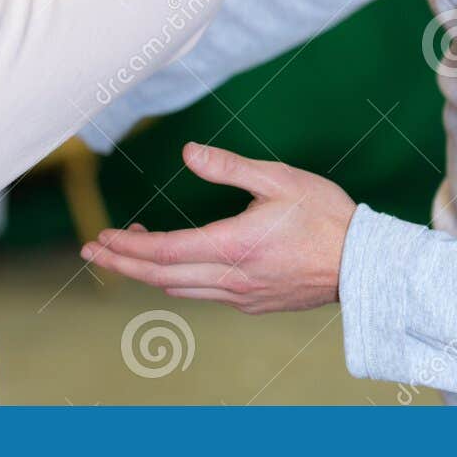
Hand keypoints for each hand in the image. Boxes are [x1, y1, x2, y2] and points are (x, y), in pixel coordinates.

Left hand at [80, 143, 356, 313]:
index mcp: (233, 246)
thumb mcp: (278, 179)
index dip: (127, 247)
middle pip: (161, 276)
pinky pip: (203, 294)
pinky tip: (172, 264)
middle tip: (92, 251)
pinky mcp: (254, 303)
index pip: (164, 253)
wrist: (365, 264)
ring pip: (179, 289)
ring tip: (125, 250)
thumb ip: (228, 167)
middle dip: (121, 263)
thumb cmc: (325, 216)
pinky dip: (176, 279)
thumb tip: (187, 152)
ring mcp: (242, 296)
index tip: (102, 237)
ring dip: (147, 272)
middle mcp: (232, 278)